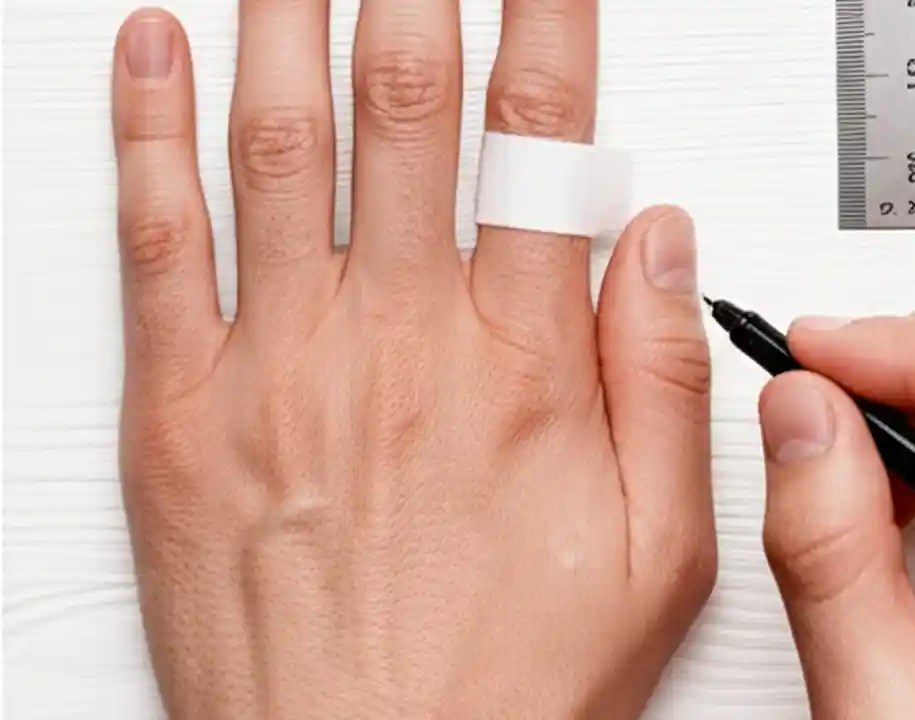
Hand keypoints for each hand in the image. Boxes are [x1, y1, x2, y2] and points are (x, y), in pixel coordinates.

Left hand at [111, 4, 714, 716]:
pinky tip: (154, 55)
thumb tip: (661, 244)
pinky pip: (157, 239)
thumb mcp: (655, 551)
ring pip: (279, 142)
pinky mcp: (178, 414)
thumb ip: (664, 378)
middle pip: (404, 108)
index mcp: (516, 366)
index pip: (539, 141)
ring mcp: (277, 366)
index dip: (548, 28)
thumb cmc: (503, 680)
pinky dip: (149, 129)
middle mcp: (394, 341)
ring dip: (291, 20)